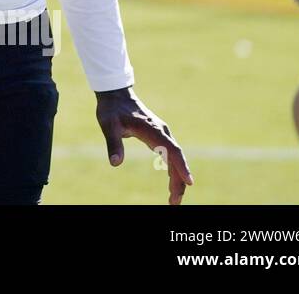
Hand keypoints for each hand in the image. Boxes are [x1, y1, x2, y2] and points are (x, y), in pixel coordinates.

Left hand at [96, 87, 192, 204]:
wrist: (116, 95)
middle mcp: (161, 132)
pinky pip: (170, 155)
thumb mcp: (109, 126)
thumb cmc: (112, 110)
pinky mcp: (158, 136)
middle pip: (176, 158)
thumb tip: (115, 163)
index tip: (189, 182)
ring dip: (177, 177)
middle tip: (174, 202)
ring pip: (175, 158)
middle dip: (179, 180)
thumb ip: (113, 144)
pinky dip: (173, 169)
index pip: (172, 150)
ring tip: (173, 199)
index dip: (181, 166)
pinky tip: (171, 181)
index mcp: (152, 130)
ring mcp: (162, 134)